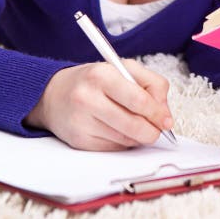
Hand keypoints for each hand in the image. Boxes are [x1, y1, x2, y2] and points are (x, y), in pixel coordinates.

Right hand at [24, 59, 172, 150]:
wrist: (53, 94)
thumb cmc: (92, 81)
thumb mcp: (123, 69)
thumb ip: (152, 84)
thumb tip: (165, 114)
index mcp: (102, 75)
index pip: (139, 100)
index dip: (158, 113)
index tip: (166, 120)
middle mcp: (88, 98)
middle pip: (134, 125)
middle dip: (152, 131)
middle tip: (157, 129)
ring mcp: (82, 122)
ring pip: (126, 140)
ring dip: (138, 137)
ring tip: (134, 124)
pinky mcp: (79, 141)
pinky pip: (114, 149)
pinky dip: (123, 143)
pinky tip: (117, 130)